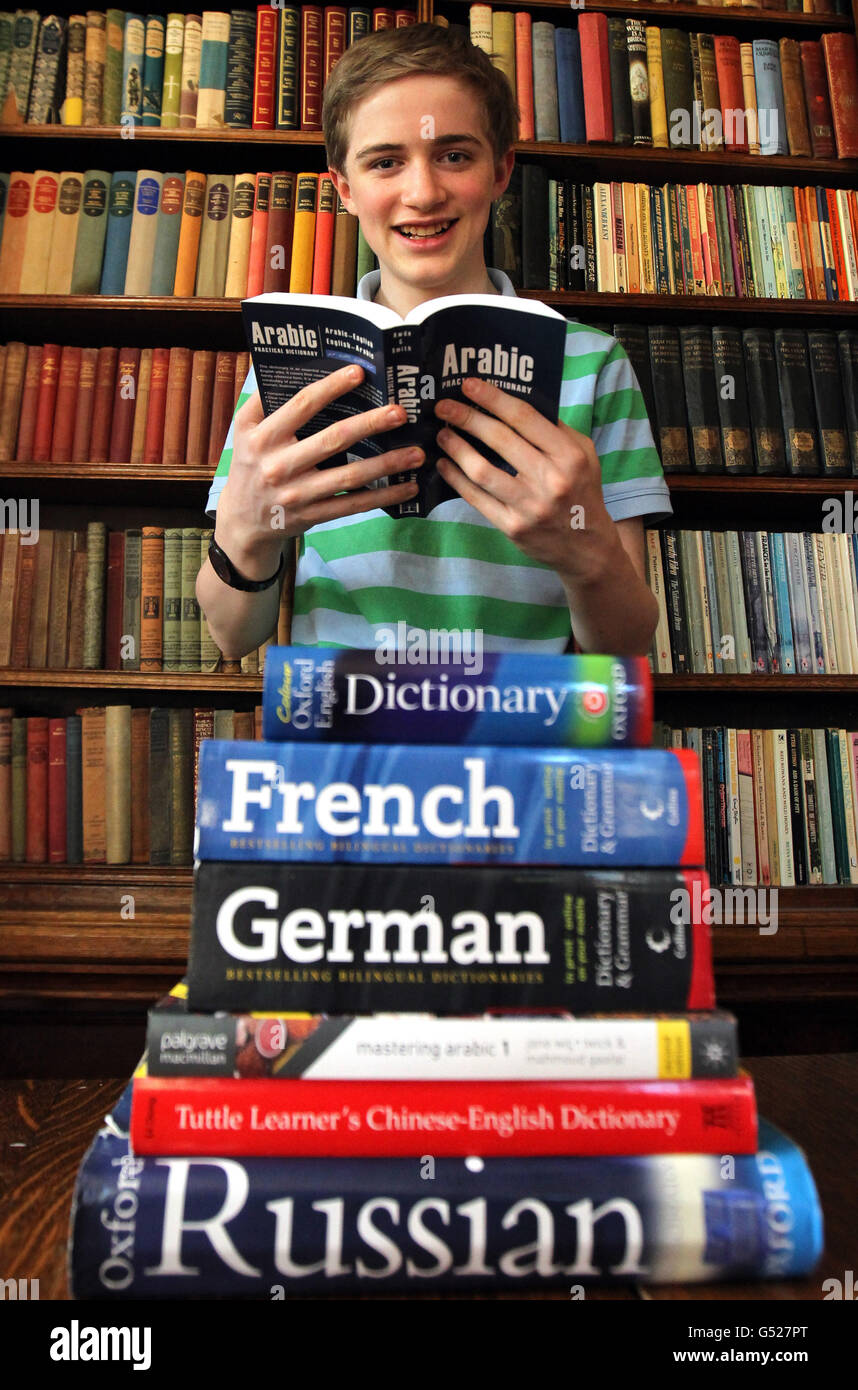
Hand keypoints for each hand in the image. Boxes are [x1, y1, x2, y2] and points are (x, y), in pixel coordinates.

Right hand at [215, 364, 423, 578]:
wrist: (241, 522)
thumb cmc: (249, 465)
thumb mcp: (242, 430)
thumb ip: (261, 399)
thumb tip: (281, 364)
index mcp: (264, 438)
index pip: (302, 405)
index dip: (331, 387)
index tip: (360, 372)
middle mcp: (280, 466)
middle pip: (333, 440)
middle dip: (370, 424)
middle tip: (400, 412)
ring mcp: (298, 494)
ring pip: (349, 477)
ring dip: (387, 464)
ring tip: (417, 454)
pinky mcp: (313, 515)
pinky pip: (353, 505)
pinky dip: (383, 497)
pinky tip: (407, 487)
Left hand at [434, 376, 619, 584]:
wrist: (586, 546)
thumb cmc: (581, 491)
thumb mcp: (583, 454)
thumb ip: (555, 429)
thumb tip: (515, 402)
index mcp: (569, 456)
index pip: (524, 418)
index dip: (493, 398)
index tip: (469, 385)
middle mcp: (551, 480)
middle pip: (499, 439)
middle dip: (467, 417)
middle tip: (444, 406)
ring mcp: (530, 506)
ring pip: (482, 471)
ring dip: (457, 448)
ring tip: (443, 435)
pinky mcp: (513, 528)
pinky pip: (477, 499)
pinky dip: (457, 480)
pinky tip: (445, 466)